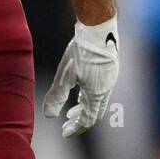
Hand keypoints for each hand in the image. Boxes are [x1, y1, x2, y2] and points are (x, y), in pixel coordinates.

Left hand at [43, 16, 118, 137]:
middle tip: (67, 122)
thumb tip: (49, 116)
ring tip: (73, 107)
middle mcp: (107, 88)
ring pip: (98, 98)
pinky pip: (101, 87)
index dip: (76, 128)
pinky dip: (90, 94)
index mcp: (97, 94)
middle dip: (80, 119)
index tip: (65, 132)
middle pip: (95, 111)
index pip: (88, 119)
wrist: (98, 26)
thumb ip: (56, 96)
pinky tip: (81, 86)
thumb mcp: (65, 75)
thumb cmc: (81, 51)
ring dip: (85, 106)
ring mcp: (110, 77)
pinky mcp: (110, 66)